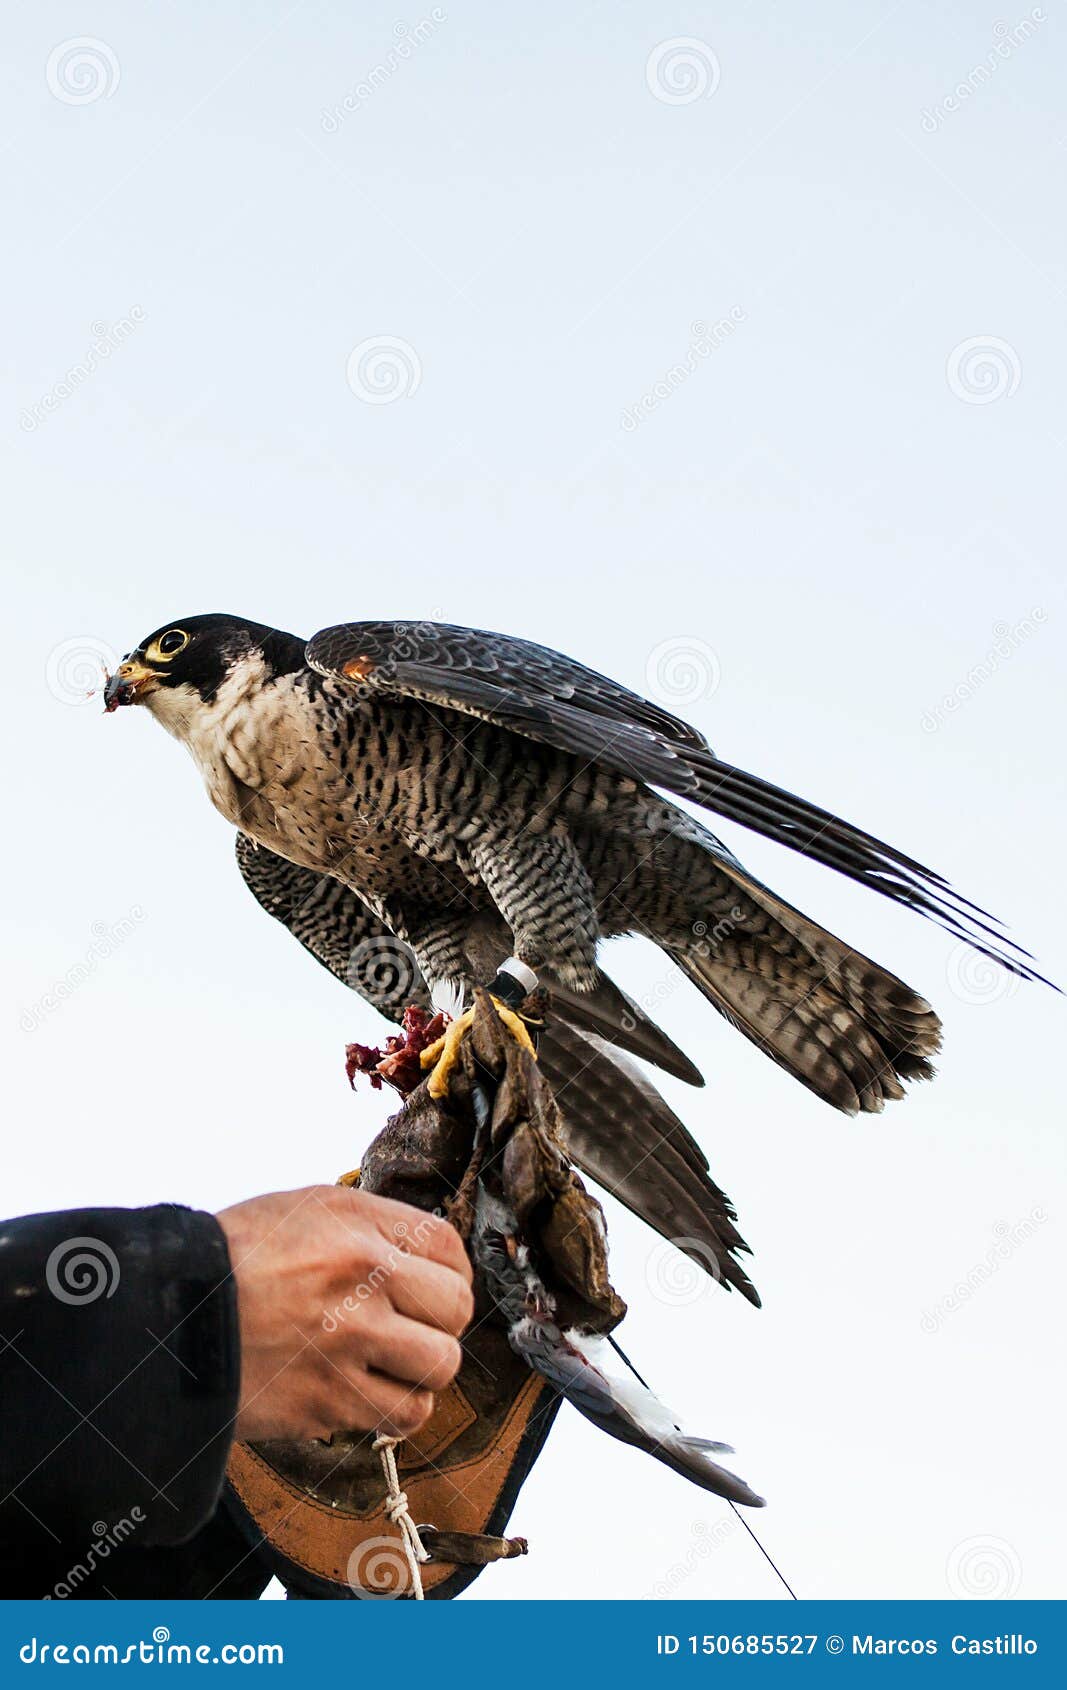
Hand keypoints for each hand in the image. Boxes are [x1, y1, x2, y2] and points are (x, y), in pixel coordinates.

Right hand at [216, 1185, 472, 1442]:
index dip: (450, 1272)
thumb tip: (424, 1256)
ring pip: (442, 1364)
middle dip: (441, 1320)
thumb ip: (369, 1226)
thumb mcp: (302, 1210)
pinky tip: (373, 1394)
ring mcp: (349, 1341)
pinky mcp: (331, 1399)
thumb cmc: (233, 1261)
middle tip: (411, 1327)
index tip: (433, 1288)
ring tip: (392, 1364)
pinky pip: (406, 1414)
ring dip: (423, 1368)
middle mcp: (360, 1276)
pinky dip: (398, 1410)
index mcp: (355, 1222)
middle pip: (456, 1307)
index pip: (448, 1247)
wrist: (169, 1318)